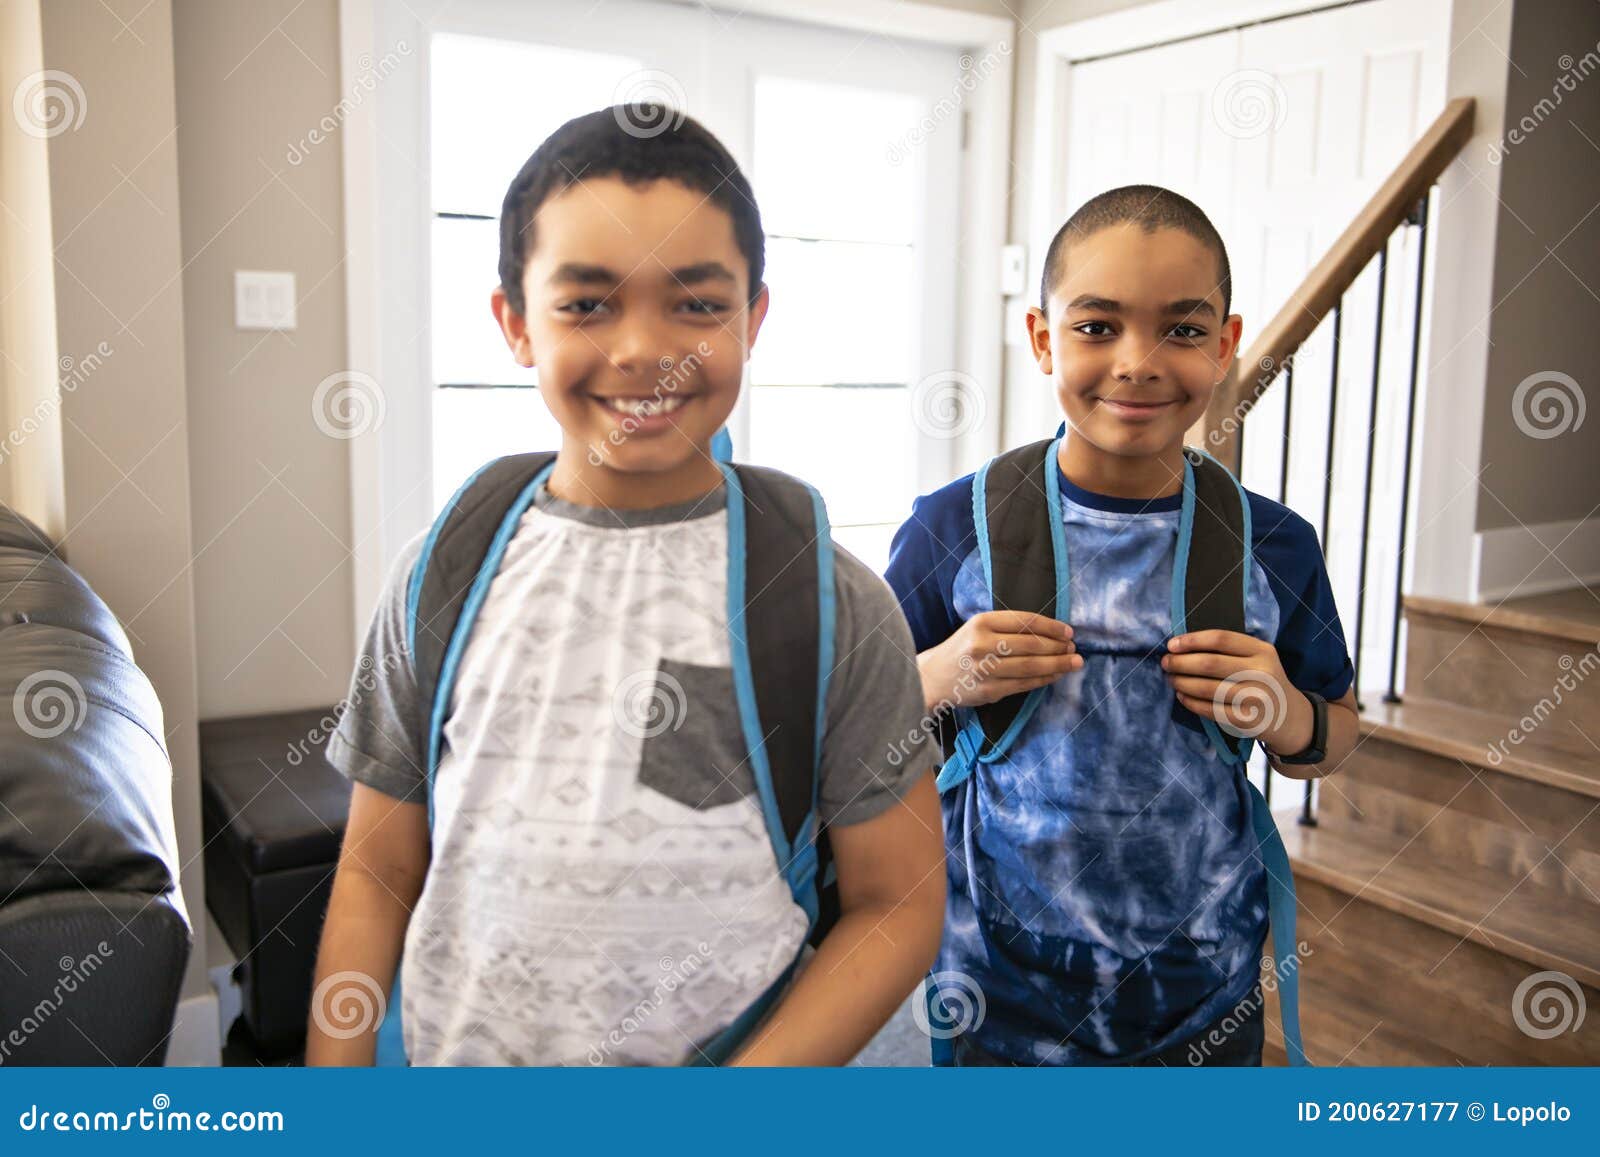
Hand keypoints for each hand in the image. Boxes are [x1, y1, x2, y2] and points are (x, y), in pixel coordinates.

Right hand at [918, 611, 1081, 714]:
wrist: (931, 678)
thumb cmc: (961, 650)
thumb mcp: (978, 628)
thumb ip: (1008, 628)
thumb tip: (1050, 633)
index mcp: (981, 623)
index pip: (1026, 621)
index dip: (1052, 626)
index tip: (1068, 632)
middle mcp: (982, 645)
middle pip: (1032, 645)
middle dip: (1059, 647)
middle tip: (1074, 648)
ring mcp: (985, 669)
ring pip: (1031, 666)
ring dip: (1058, 664)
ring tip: (1074, 662)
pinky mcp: (989, 690)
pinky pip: (1024, 684)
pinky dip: (1044, 679)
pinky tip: (1055, 675)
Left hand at [1160, 629, 1313, 752]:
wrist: (1289, 716)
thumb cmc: (1263, 680)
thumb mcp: (1258, 658)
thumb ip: (1230, 649)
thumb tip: (1183, 645)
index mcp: (1263, 651)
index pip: (1221, 639)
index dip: (1192, 640)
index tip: (1172, 644)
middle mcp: (1261, 673)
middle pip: (1210, 663)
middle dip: (1181, 662)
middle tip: (1166, 662)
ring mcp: (1255, 698)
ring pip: (1206, 688)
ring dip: (1182, 682)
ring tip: (1171, 679)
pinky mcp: (1246, 720)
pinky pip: (1209, 709)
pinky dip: (1190, 701)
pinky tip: (1182, 696)